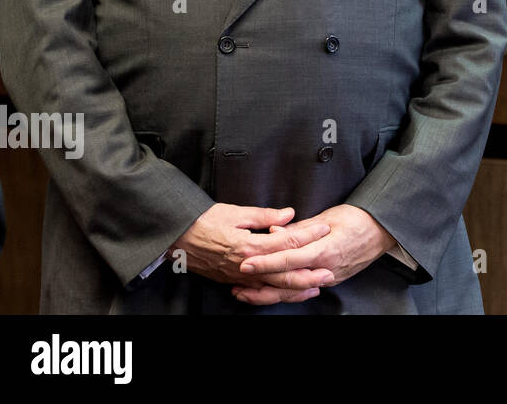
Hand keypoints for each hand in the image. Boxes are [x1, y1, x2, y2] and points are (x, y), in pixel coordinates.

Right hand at [170, 203, 335, 298]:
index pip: (286, 243)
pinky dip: (275, 294)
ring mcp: (239, 277)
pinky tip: (286, 292)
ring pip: (273, 288)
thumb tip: (289, 214)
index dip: (308, 236)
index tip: (324, 229)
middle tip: (330, 271)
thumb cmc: (204, 221)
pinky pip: (258, 292)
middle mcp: (246, 266)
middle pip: (284, 273)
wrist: (176, 238)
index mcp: (249, 246)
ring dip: (296, 289)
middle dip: (309, 273)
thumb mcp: (236, 213)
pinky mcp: (232, 281)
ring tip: (315, 287)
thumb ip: (265, 216)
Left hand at [232, 204, 394, 305]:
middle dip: (260, 283)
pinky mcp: (332, 280)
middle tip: (237, 283)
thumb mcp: (329, 217)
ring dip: (269, 293)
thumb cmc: (358, 218)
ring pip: (294, 291)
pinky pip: (305, 290)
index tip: (245, 263)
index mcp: (325, 249)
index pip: (289, 258)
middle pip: (288, 281)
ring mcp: (330, 277)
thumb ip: (300, 228)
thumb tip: (274, 232)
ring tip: (247, 293)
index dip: (266, 262)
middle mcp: (326, 268)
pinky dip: (286, 293)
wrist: (383, 230)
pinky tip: (271, 292)